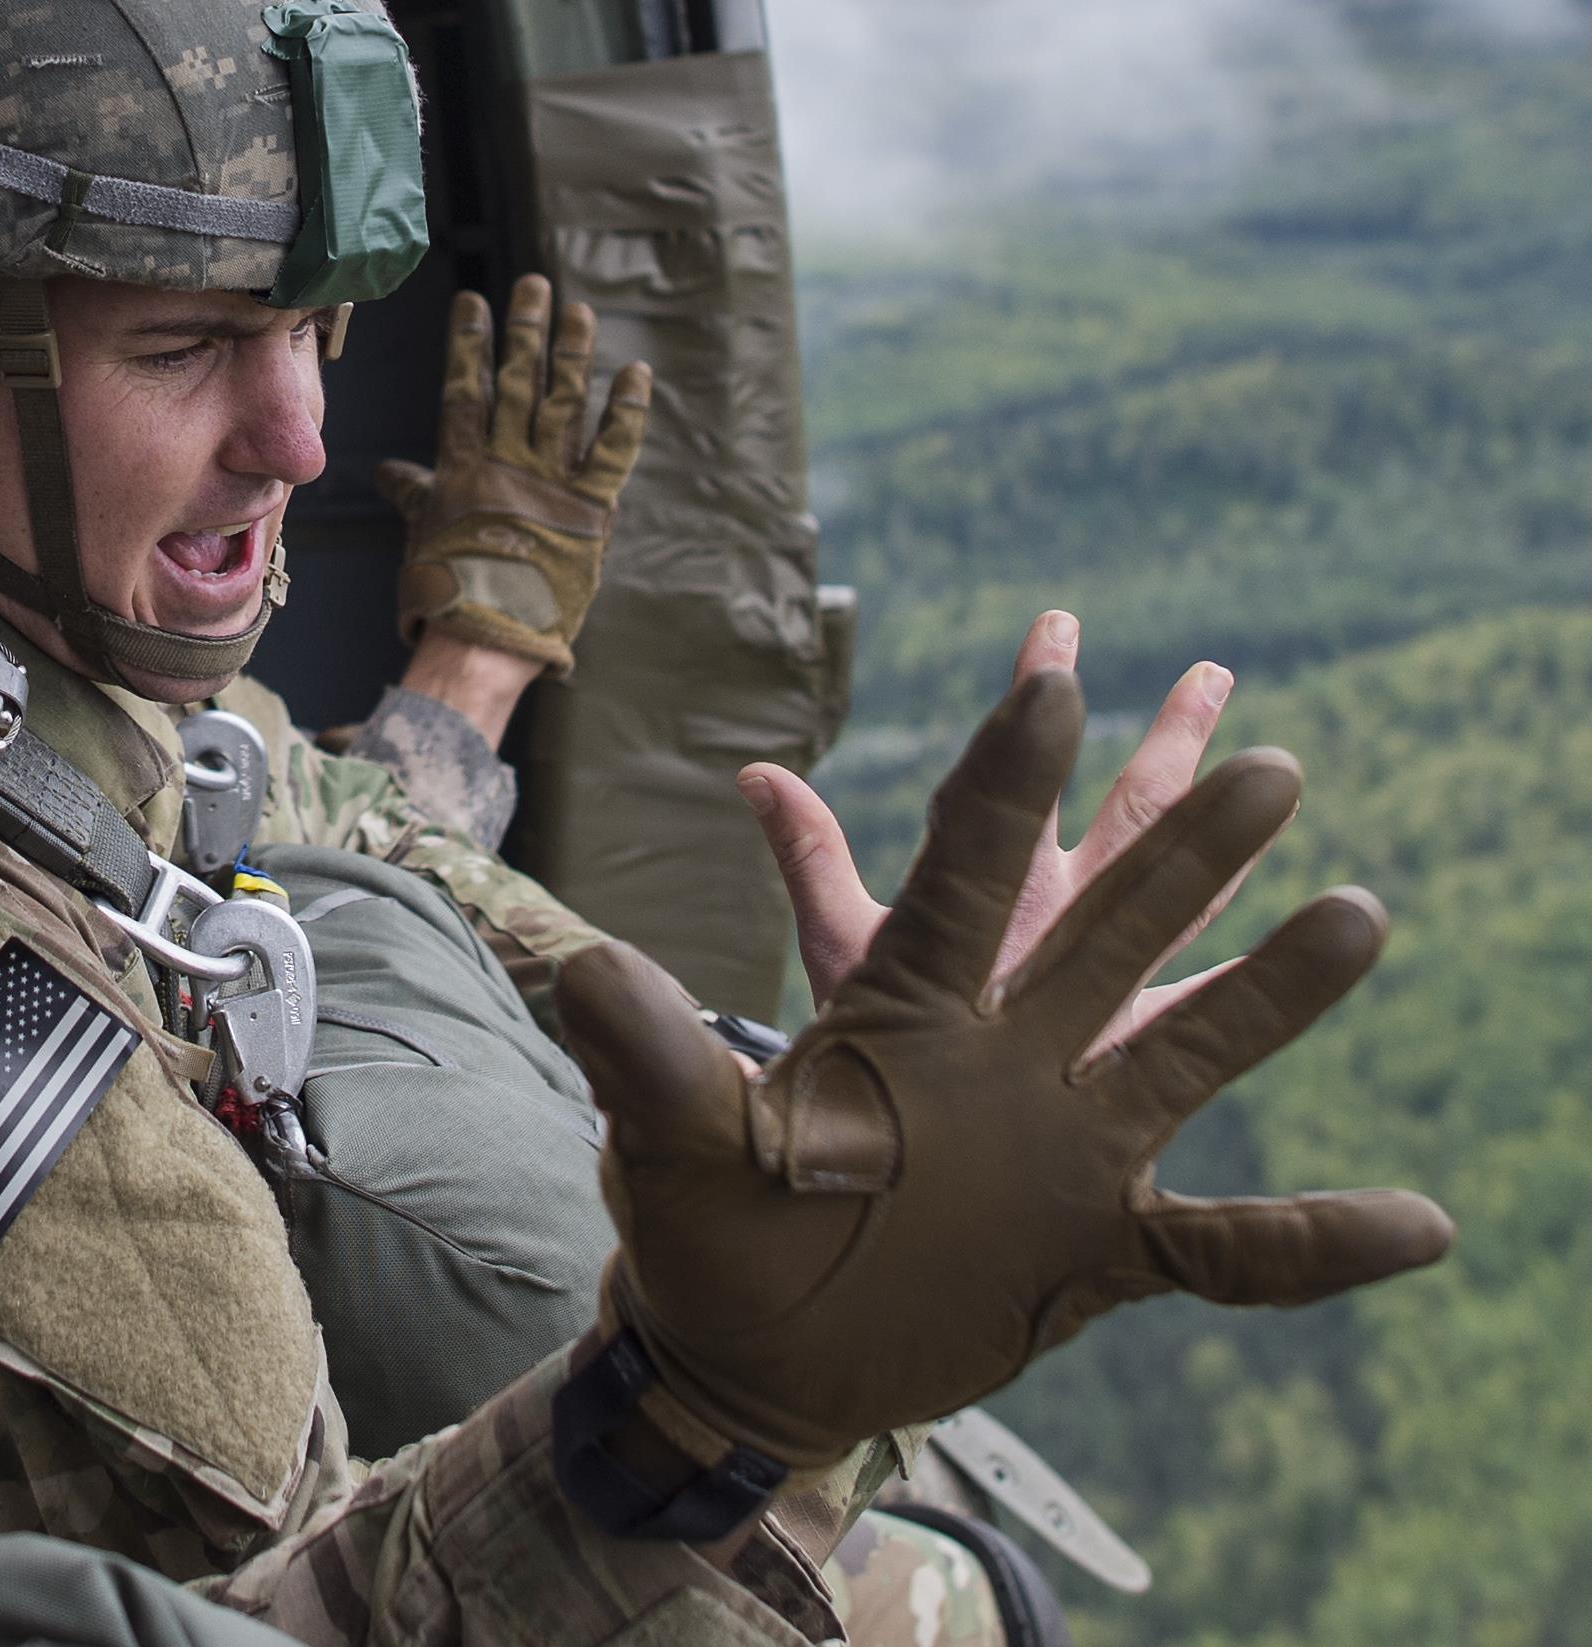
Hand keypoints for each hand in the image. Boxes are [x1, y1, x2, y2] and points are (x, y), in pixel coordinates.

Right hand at [377, 274, 649, 676]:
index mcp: (463, 468)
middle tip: (535, 284)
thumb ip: (412, 494)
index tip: (474, 300)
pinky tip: (635, 374)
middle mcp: (508, 464)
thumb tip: (388, 474)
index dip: (471, 344)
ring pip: (564, 404)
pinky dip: (626, 414)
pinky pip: (613, 453)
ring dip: (573, 355)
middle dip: (526, 331)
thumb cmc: (447, 587)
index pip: (466, 391)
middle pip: (519, 384)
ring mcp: (550, 484)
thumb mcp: (423, 532)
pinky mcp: (590, 509)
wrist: (486, 633)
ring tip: (580, 312)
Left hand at [558, 671, 1452, 1470]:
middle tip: (1235, 712)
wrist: (747, 1333)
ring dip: (1266, 981)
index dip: (1012, 756)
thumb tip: (673, 854)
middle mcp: (1007, 1038)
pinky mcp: (1097, 1234)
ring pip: (1184, 1028)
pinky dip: (1311, 1243)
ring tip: (1363, 909)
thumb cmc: (715, 1213)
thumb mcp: (693, 1113)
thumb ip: (666, 1028)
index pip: (971, 854)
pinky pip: (1225, 1245)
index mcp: (917, 993)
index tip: (1052, 653)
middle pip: (1103, 903)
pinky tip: (1422, 1229)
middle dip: (1166, 811)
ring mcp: (1066, 1130)